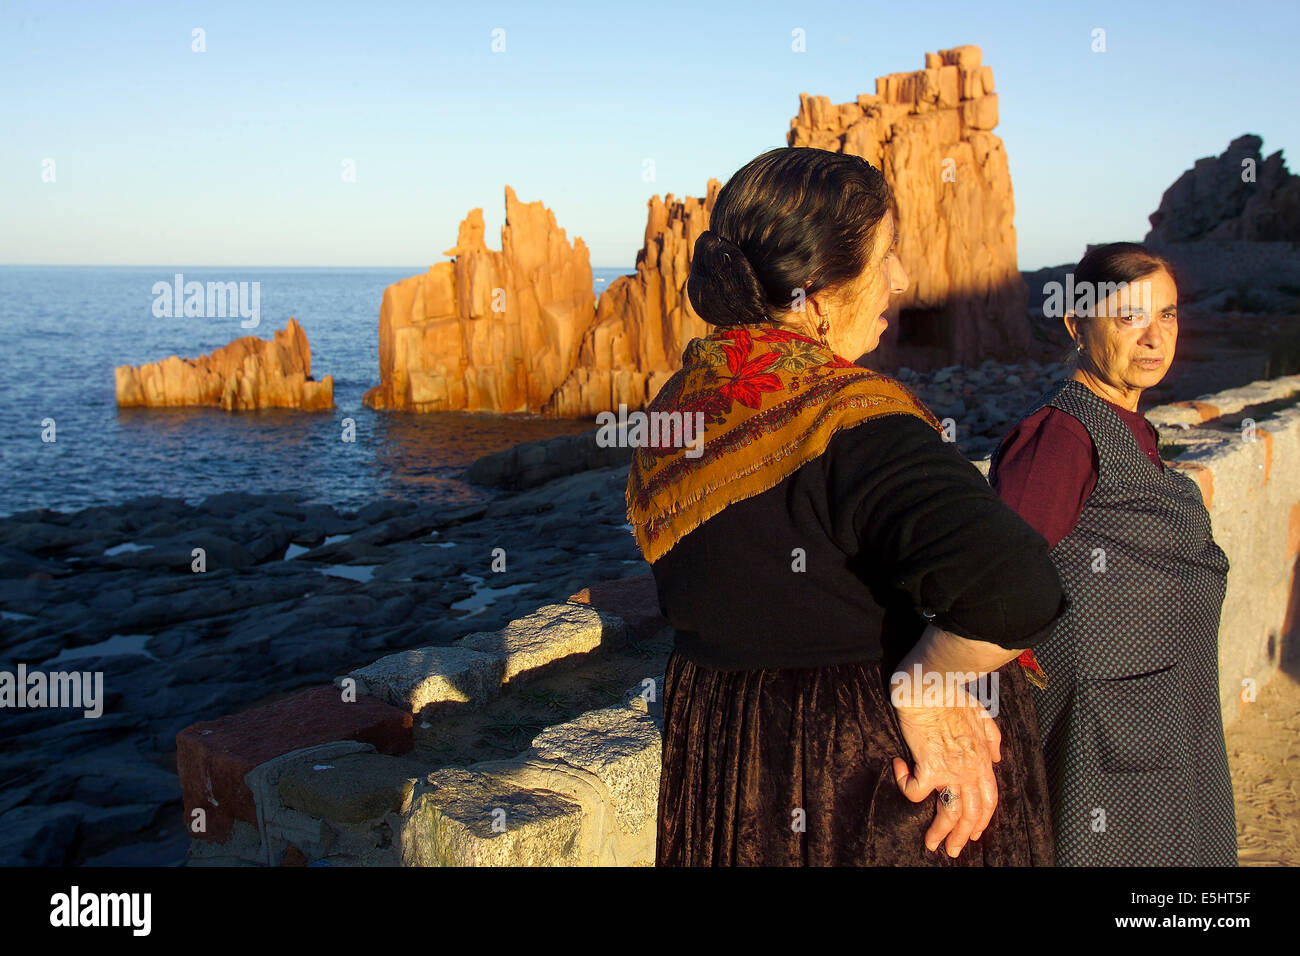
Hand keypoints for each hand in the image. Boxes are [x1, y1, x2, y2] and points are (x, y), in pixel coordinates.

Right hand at [891, 682, 1001, 857]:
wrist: (932, 685)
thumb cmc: (952, 694)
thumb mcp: (982, 713)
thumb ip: (992, 737)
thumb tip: (996, 758)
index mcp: (982, 759)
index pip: (989, 799)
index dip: (983, 819)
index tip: (975, 833)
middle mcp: (969, 769)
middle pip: (972, 813)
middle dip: (963, 836)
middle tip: (953, 850)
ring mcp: (950, 769)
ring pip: (949, 812)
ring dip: (940, 832)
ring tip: (931, 844)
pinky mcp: (927, 765)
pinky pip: (916, 791)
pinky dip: (905, 785)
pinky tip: (900, 771)